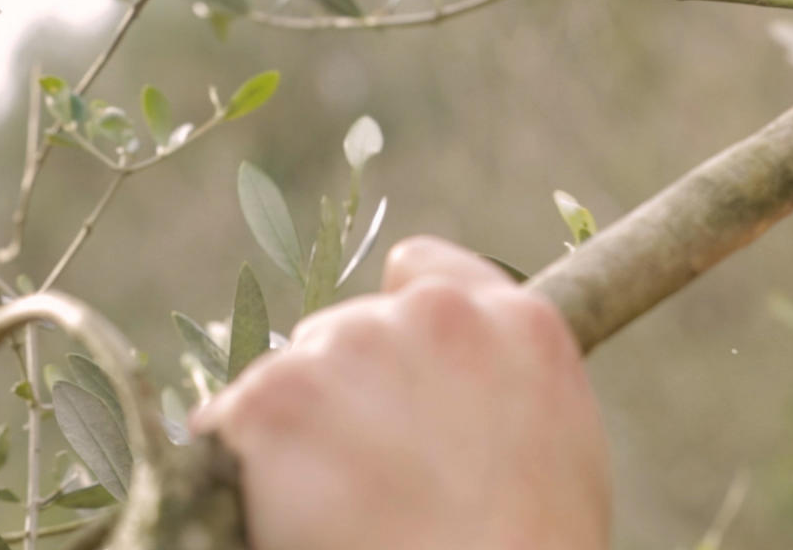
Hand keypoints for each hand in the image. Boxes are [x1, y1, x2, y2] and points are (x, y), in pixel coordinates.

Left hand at [192, 236, 609, 549]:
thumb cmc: (533, 542)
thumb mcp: (561, 436)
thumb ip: (505, 379)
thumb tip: (449, 387)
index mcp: (515, 319)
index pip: (421, 271)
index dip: (395, 325)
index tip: (389, 377)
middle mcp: (436, 313)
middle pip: (347, 329)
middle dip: (345, 392)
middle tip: (368, 474)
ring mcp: (353, 346)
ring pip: (289, 372)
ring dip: (295, 428)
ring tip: (335, 503)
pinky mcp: (279, 396)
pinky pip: (230, 416)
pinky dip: (240, 460)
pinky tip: (279, 506)